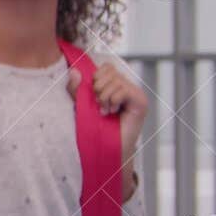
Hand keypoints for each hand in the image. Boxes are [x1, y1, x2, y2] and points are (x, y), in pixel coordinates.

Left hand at [70, 61, 148, 193]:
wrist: (105, 148)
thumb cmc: (94, 128)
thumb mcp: (80, 106)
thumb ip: (76, 89)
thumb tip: (74, 71)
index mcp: (113, 85)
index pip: (106, 67)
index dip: (95, 78)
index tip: (92, 95)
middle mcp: (126, 86)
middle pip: (109, 72)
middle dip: (98, 89)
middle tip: (99, 106)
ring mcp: (135, 93)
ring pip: (115, 81)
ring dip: (104, 98)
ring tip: (105, 112)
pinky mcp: (141, 101)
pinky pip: (124, 90)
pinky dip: (113, 101)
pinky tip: (113, 112)